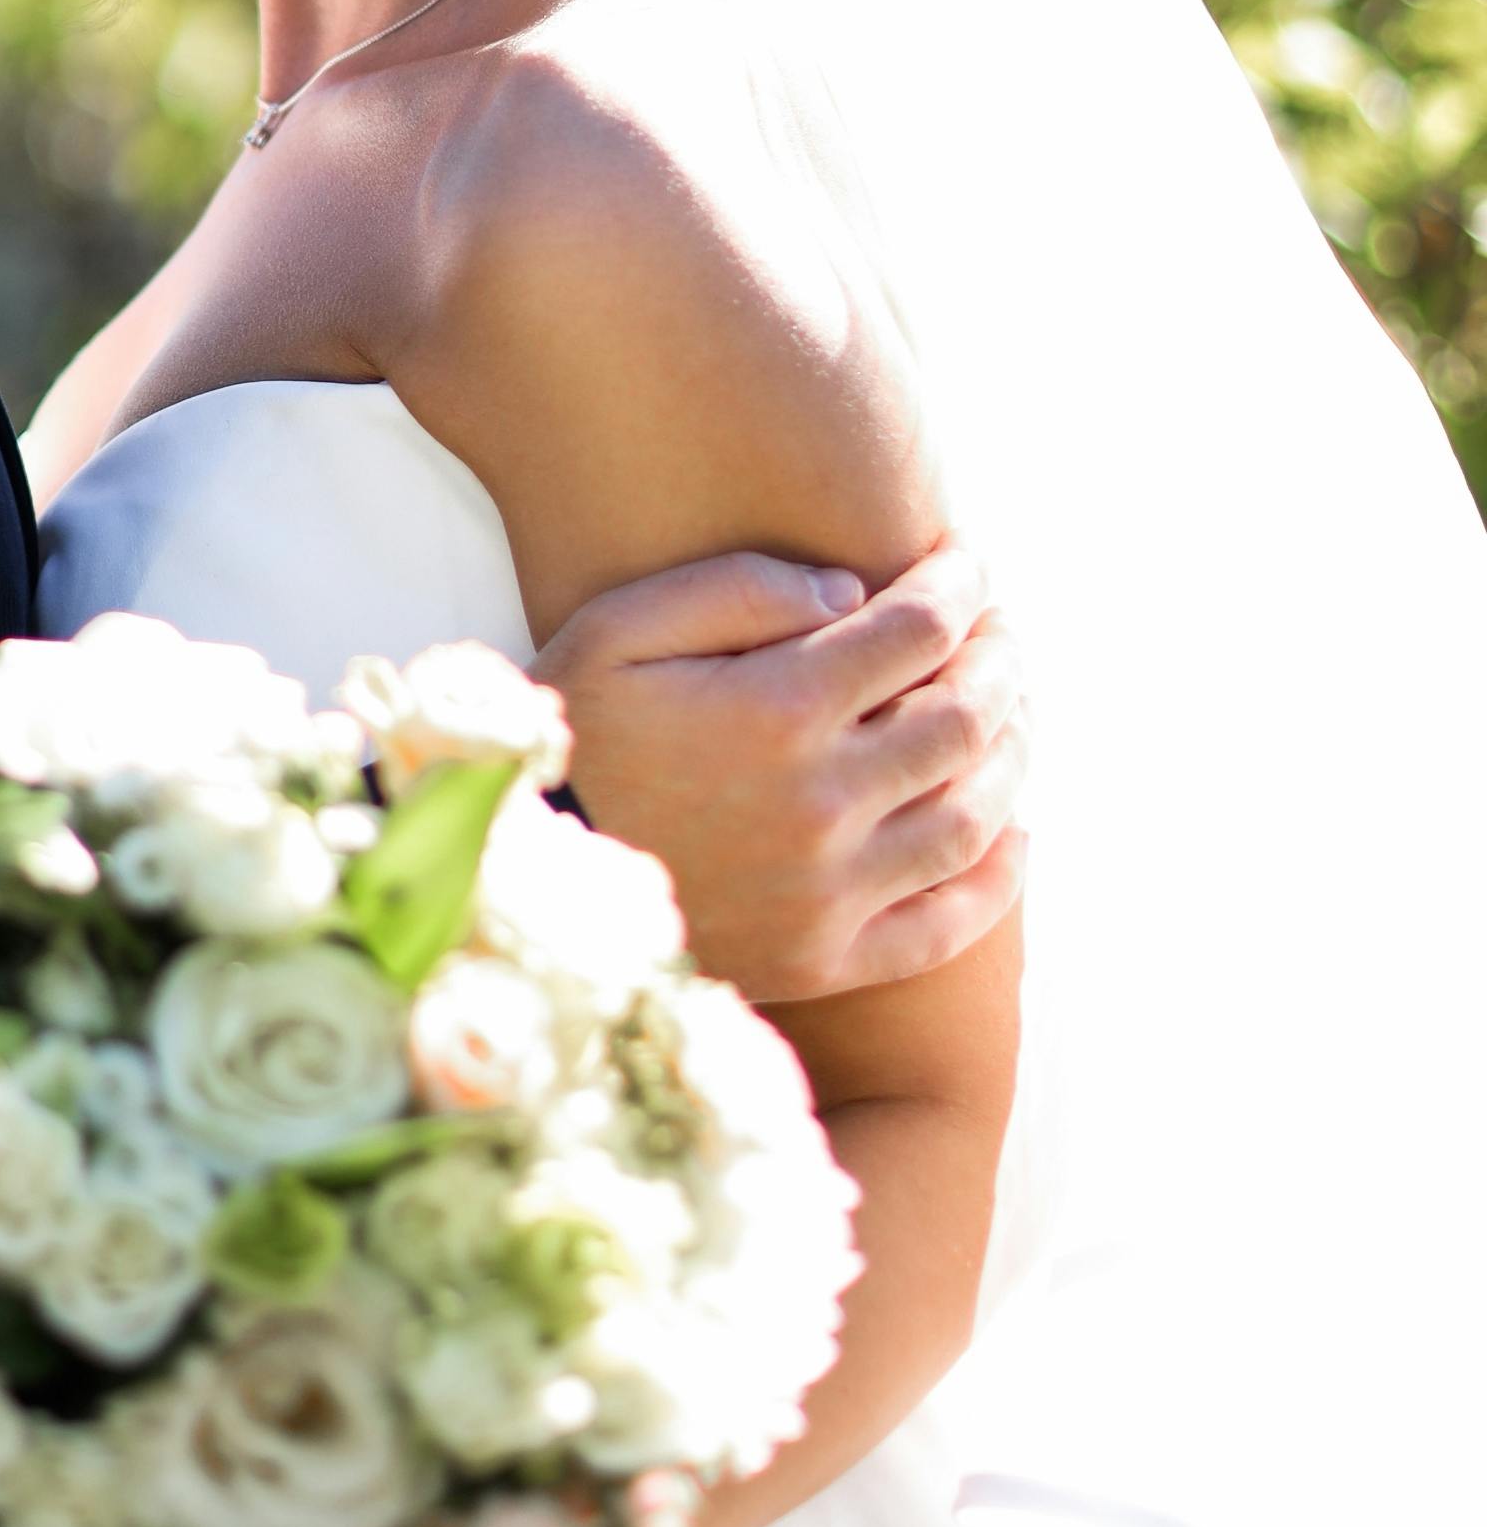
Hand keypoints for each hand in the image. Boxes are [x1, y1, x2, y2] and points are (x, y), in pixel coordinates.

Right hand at [529, 535, 1025, 1002]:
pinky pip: (947, 924)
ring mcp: (829, 891)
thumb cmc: (568, 734)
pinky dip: (998, 878)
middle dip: (996, 662)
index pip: (919, 633)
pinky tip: (1011, 833)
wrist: (515, 879)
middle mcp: (821, 804)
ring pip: (973, 815)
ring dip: (1010, 754)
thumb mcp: (618, 628)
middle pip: (965, 719)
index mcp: (778, 710)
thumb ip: (734, 589)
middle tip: (998, 635)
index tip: (965, 569)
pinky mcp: (824, 958)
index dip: (959, 589)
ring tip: (1007, 716)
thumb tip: (851, 593)